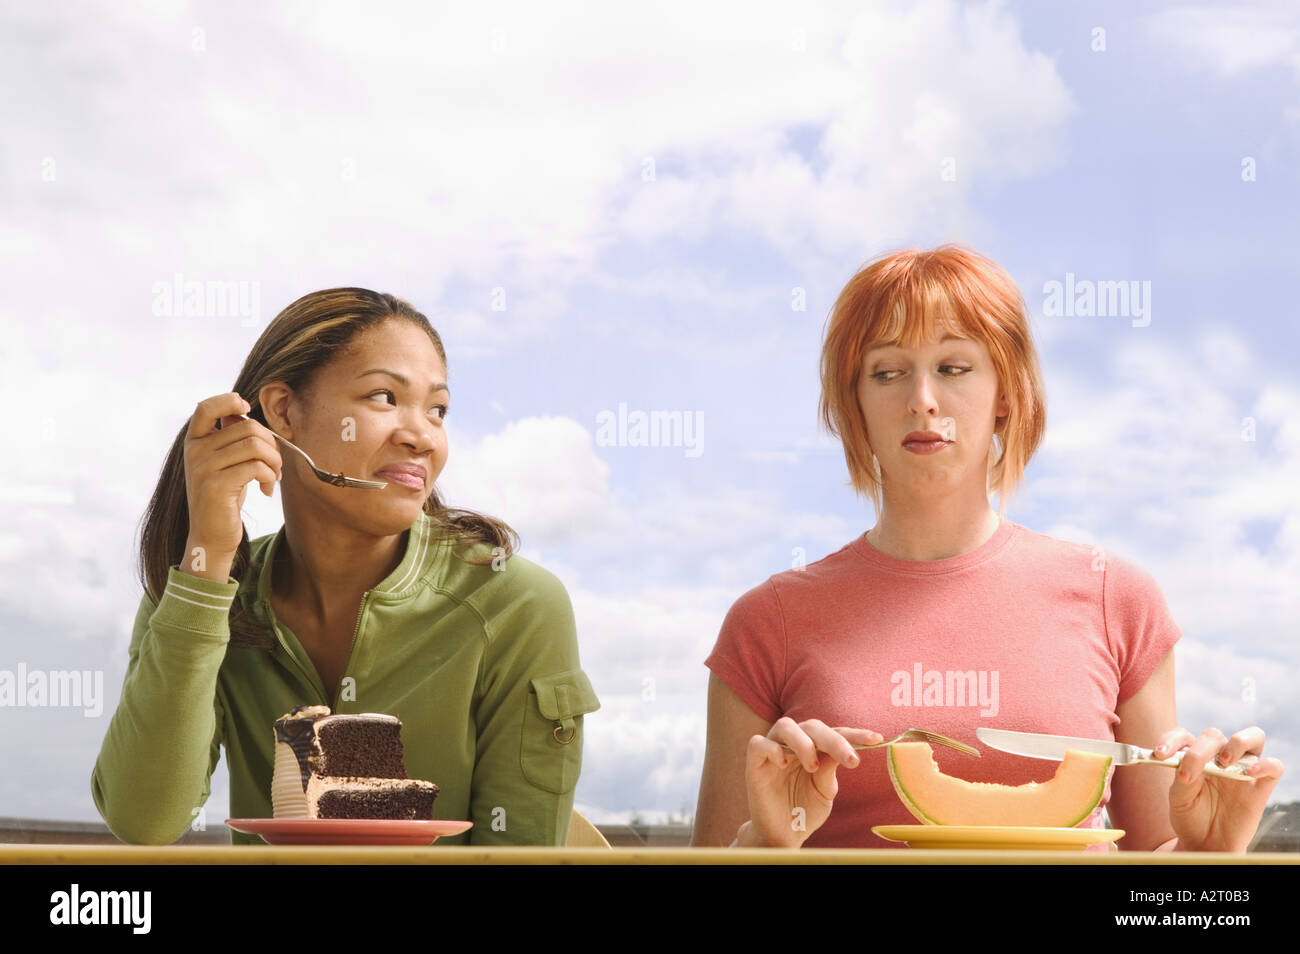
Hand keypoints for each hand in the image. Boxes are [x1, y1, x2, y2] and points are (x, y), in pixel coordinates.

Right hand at [181, 392, 282, 571]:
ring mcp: (203, 468)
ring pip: (256, 445)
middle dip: (271, 444)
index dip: (229, 401)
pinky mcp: (216, 485)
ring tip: (273, 477)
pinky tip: (267, 490)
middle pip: (247, 426)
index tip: (247, 409)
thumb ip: (230, 439)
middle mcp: (194, 451)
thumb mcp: (224, 463)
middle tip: (275, 465)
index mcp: (194, 441)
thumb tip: (245, 412)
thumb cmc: (225, 497)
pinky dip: (270, 477)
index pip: (206, 407)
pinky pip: (257, 467)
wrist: (211, 536)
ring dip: (275, 462)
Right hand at [738, 718, 881, 847]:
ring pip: (785, 726)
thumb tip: (846, 751)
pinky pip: (757, 743)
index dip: (855, 734)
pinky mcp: (755, 764)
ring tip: (812, 766)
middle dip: (834, 740)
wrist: (783, 834)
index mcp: (814, 747)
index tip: (876, 739)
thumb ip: (830, 769)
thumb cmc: (804, 809)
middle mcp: (794, 744)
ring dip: (803, 742)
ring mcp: (773, 751)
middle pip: (812, 726)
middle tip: (851, 760)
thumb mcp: (824, 790)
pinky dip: (772, 748)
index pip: (834, 733)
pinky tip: (783, 763)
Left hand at [1154, 725, 1283, 852]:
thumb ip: (1184, 780)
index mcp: (1194, 757)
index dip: (1171, 739)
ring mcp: (1241, 770)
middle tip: (1191, 770)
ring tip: (1225, 762)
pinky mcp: (1260, 787)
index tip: (1160, 754)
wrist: (1206, 844)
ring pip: (1253, 737)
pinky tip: (1251, 773)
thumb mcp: (1180, 799)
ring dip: (1238, 743)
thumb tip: (1190, 767)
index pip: (1184, 736)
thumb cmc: (1190, 817)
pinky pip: (1275, 767)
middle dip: (1200, 749)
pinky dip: (1266, 764)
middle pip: (1214, 735)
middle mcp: (1218, 758)